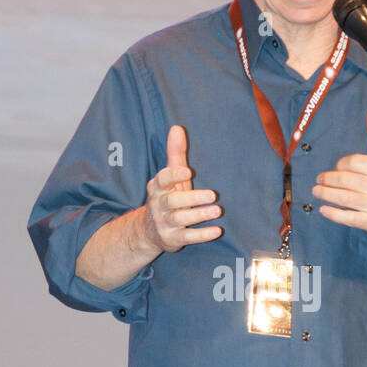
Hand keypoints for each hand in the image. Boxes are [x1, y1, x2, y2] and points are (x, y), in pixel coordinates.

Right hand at [143, 125, 222, 252]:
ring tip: (217, 210)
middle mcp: (159, 205)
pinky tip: (216, 230)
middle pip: (173, 201)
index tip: (187, 172)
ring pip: (180, 219)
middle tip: (213, 195)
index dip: (174, 176)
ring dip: (199, 215)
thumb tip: (177, 128)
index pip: (162, 180)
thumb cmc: (167, 198)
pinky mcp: (173, 239)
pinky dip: (201, 235)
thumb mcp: (170, 178)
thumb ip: (175, 154)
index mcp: (157, 188)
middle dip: (192, 198)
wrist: (148, 231)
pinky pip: (187, 238)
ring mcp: (165, 223)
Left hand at [312, 111, 366, 239]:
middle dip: (328, 179)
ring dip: (326, 194)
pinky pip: (348, 218)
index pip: (355, 162)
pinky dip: (333, 214)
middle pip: (346, 180)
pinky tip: (324, 209)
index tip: (336, 167)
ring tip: (317, 191)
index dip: (341, 164)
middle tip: (320, 179)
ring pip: (344, 198)